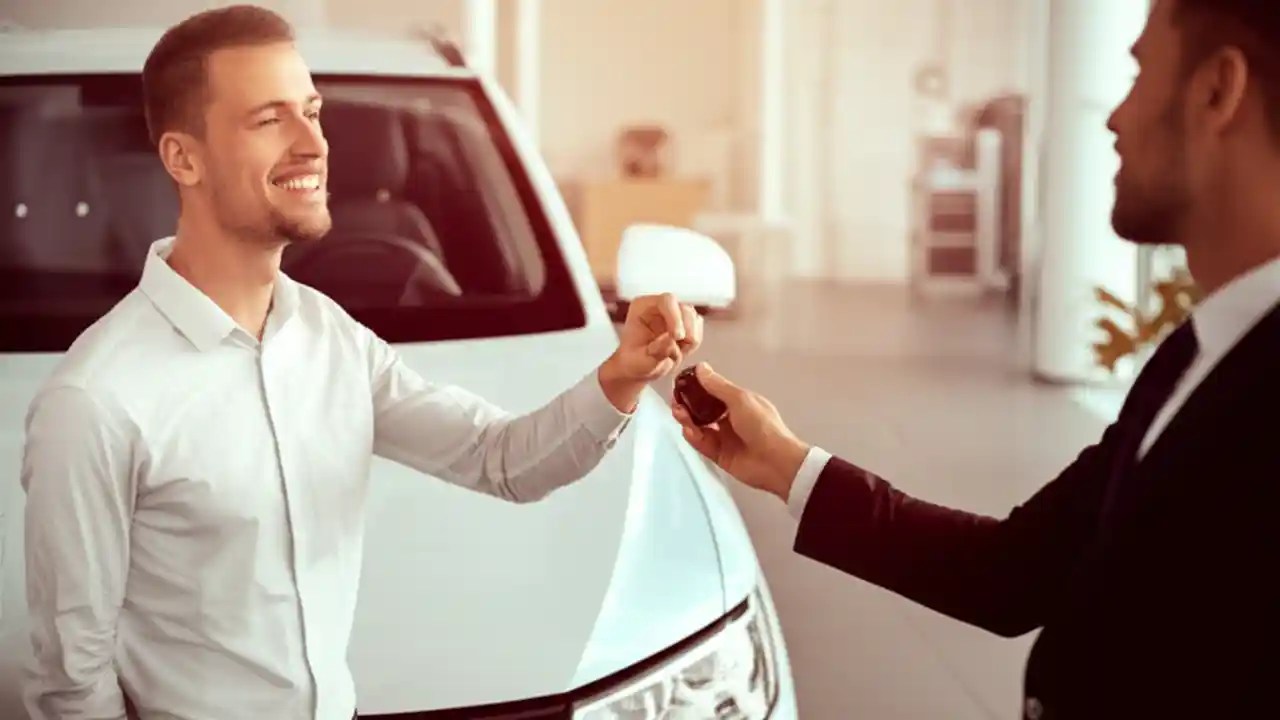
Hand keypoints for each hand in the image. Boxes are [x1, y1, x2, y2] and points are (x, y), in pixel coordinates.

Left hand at [599, 293, 702, 411]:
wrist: (638, 369)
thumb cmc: (634, 362)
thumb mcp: (641, 362)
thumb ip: (656, 351)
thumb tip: (672, 340)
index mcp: (643, 307)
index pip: (666, 301)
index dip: (675, 317)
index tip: (678, 337)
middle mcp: (660, 307)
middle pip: (684, 308)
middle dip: (687, 329)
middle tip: (682, 349)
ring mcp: (674, 314)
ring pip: (694, 319)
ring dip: (690, 339)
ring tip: (675, 354)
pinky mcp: (685, 324)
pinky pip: (698, 330)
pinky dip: (693, 344)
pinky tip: (680, 352)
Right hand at [671, 363, 809, 500]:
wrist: (776, 462)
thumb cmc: (762, 425)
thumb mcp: (739, 399)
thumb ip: (717, 386)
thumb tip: (701, 367)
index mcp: (738, 402)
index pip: (712, 393)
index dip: (696, 388)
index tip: (680, 384)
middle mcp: (730, 418)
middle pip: (702, 410)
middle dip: (688, 405)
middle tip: (675, 402)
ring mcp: (724, 438)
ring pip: (699, 426)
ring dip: (687, 419)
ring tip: (679, 413)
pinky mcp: (719, 455)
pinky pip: (702, 443)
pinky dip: (694, 436)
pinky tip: (689, 430)